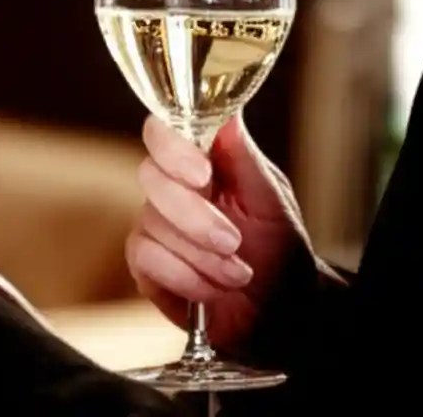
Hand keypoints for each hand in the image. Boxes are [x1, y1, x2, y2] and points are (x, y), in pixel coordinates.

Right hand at [125, 114, 331, 352]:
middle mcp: (171, 189)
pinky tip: (211, 287)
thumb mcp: (271, 200)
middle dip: (195, 216)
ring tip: (236, 272)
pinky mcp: (144, 262)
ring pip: (151, 223)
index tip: (202, 174)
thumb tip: (227, 112)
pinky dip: (186, 277)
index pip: (162, 133)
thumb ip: (244, 158)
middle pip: (151, 177)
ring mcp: (153, 225)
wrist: (276, 309)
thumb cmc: (278, 250)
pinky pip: (145, 257)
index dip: (172, 149)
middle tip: (233, 241)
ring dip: (202, 256)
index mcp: (202, 163)